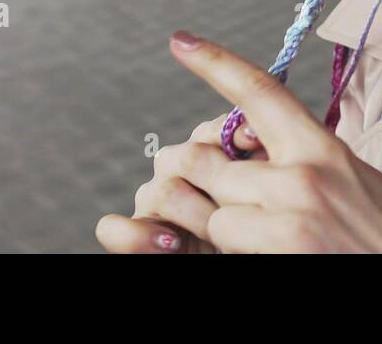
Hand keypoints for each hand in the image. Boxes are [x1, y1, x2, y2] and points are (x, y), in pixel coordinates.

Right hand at [95, 112, 265, 253]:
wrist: (245, 252)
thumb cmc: (259, 229)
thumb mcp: (267, 193)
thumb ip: (259, 159)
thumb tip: (253, 134)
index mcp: (213, 151)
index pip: (215, 130)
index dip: (232, 131)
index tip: (252, 139)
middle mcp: (178, 170)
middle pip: (186, 157)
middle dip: (218, 184)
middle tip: (249, 209)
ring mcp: (154, 200)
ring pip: (162, 192)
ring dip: (197, 217)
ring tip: (222, 237)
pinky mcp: (135, 232)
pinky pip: (114, 228)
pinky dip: (137, 237)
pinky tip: (170, 243)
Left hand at [96, 30, 381, 253]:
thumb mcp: (356, 182)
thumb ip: (306, 161)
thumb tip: (257, 148)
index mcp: (324, 148)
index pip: (260, 91)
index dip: (215, 63)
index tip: (181, 42)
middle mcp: (305, 175)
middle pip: (206, 159)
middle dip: (195, 177)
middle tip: (203, 192)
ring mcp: (292, 217)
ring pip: (211, 213)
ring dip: (220, 229)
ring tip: (256, 239)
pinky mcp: (285, 251)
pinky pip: (224, 246)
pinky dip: (234, 254)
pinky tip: (269, 254)